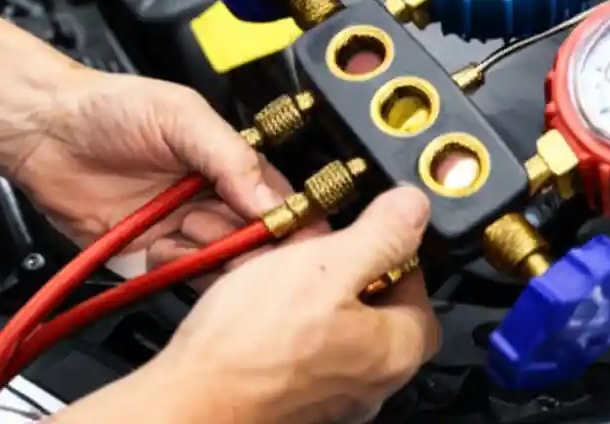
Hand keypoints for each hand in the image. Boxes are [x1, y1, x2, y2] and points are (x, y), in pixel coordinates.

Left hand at [0, 68, 292, 269]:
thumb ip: (229, 155)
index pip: (278, 200)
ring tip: (190, 230)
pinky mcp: (150, 256)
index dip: (292, 220)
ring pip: (221, 264)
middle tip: (244, 241)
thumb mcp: (180, 116)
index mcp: (230, 164)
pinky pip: (180, 277)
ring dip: (213, 257)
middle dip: (254, 246)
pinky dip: (178, 269)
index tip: (296, 233)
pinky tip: (162, 248)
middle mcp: (211, 201)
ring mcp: (181, 230)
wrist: (44, 132)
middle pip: (256, 241)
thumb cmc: (109, 108)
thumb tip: (270, 197)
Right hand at [52, 187, 440, 423]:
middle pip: (373, 307)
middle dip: (342, 268)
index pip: (418, 287)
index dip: (392, 249)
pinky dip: (282, 322)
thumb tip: (414, 208)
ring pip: (331, 325)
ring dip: (307, 292)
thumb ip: (381, 233)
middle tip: (313, 247)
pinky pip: (300, 349)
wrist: (191, 399)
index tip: (366, 228)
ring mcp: (331, 397)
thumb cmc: (252, 345)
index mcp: (395, 349)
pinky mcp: (293, 401)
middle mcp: (371, 382)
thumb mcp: (325, 265)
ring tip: (275, 270)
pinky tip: (253, 307)